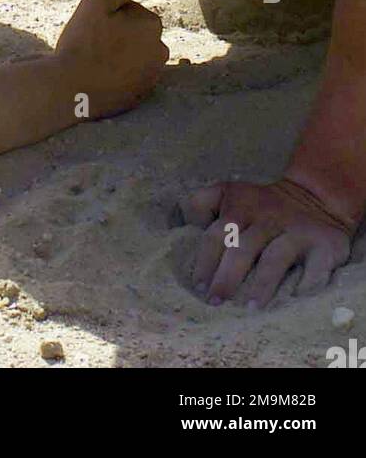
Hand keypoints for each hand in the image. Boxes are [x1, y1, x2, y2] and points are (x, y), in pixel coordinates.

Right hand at [54, 0, 168, 117]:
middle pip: (133, 32)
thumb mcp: (95, 2)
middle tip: (93, 45)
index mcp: (152, 24)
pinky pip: (129, 76)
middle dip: (117, 34)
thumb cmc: (83, 44)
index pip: (129, 10)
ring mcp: (152, 75)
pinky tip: (100, 78)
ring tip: (96, 63)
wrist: (72, 91)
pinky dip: (117, 75)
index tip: (94, 28)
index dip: (108, 16)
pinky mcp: (142, 94)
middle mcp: (160, 50)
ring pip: (132, 54)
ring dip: (118, 54)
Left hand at [183, 178, 353, 305]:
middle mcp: (266, 217)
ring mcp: (295, 230)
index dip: (205, 261)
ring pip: (275, 257)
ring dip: (262, 284)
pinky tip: (296, 297)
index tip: (198, 287)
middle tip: (216, 302)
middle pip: (241, 248)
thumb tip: (177, 223)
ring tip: (251, 308)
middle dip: (226, 277)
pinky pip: (316, 266)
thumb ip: (201, 203)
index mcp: (239, 206)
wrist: (314, 196)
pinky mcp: (323, 244)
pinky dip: (307, 282)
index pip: (216, 234)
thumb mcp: (228, 192)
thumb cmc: (260, 204)